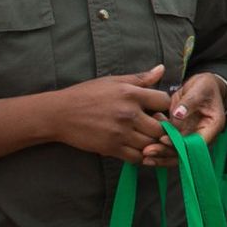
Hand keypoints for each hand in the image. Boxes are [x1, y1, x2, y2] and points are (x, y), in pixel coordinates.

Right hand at [46, 65, 170, 162]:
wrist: (59, 114)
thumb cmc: (86, 94)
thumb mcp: (113, 81)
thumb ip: (140, 78)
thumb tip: (162, 69)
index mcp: (131, 94)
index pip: (165, 102)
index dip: (166, 107)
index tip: (160, 110)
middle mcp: (128, 114)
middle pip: (162, 127)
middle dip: (163, 128)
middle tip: (157, 128)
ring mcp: (120, 133)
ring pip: (151, 144)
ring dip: (153, 143)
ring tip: (148, 139)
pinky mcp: (111, 148)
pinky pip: (136, 157)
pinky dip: (140, 155)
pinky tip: (137, 149)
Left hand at [142, 73, 226, 167]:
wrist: (202, 85)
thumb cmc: (205, 86)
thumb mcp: (201, 89)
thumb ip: (189, 102)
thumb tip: (178, 115)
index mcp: (212, 127)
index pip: (197, 142)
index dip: (180, 145)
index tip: (164, 140)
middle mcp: (201, 135)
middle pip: (185, 151)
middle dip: (166, 153)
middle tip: (148, 151)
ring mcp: (189, 136)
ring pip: (175, 151)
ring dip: (159, 154)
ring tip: (144, 153)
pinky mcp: (179, 133)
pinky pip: (168, 144)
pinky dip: (157, 145)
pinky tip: (143, 147)